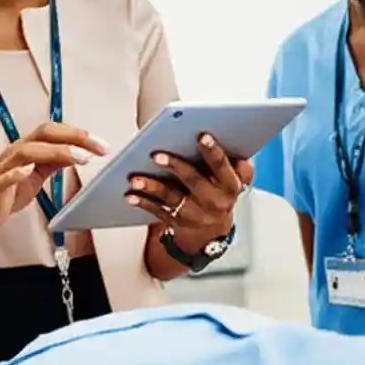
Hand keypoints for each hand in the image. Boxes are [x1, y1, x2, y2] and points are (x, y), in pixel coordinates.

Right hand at [0, 122, 106, 233]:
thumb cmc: (8, 191)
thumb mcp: (39, 173)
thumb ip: (56, 161)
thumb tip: (80, 152)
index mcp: (29, 147)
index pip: (55, 131)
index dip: (79, 134)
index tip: (102, 144)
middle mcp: (16, 152)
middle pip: (44, 134)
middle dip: (74, 137)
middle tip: (98, 147)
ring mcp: (5, 167)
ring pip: (27, 151)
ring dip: (56, 151)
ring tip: (80, 158)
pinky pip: (4, 177)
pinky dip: (17, 172)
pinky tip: (29, 170)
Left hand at [125, 132, 253, 251]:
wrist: (212, 228)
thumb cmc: (219, 192)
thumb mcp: (232, 178)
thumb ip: (233, 162)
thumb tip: (231, 142)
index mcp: (229, 185)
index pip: (222, 166)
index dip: (213, 151)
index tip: (202, 136)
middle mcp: (213, 201)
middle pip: (194, 181)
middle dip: (176, 167)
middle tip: (157, 155)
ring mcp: (194, 213)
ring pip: (172, 198)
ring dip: (152, 187)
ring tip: (135, 179)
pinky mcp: (177, 221)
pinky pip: (158, 211)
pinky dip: (143, 202)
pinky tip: (131, 195)